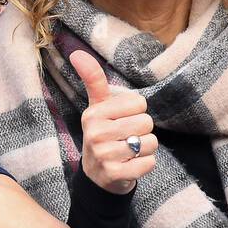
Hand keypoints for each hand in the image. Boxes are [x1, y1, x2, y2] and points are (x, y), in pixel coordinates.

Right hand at [70, 50, 155, 194]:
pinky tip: (130, 165)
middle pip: (146, 122)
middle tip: (125, 138)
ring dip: (145, 148)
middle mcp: (95, 133)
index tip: (121, 120)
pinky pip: (149, 162)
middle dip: (142, 131)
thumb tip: (77, 53)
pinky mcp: (114, 174)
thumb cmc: (102, 134)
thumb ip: (93, 79)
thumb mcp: (97, 107)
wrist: (97, 174)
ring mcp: (103, 155)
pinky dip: (145, 164)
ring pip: (150, 142)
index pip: (139, 102)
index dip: (136, 112)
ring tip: (129, 152)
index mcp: (93, 113)